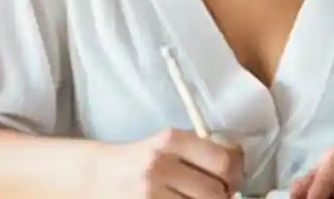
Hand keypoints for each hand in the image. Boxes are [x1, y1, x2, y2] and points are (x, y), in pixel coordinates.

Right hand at [96, 129, 243, 198]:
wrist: (95, 175)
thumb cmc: (137, 161)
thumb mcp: (164, 145)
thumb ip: (198, 152)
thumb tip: (239, 170)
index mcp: (168, 140)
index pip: (223, 161)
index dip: (235, 175)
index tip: (232, 180)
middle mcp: (158, 165)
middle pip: (216, 193)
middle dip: (220, 197)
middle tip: (213, 195)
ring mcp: (148, 193)